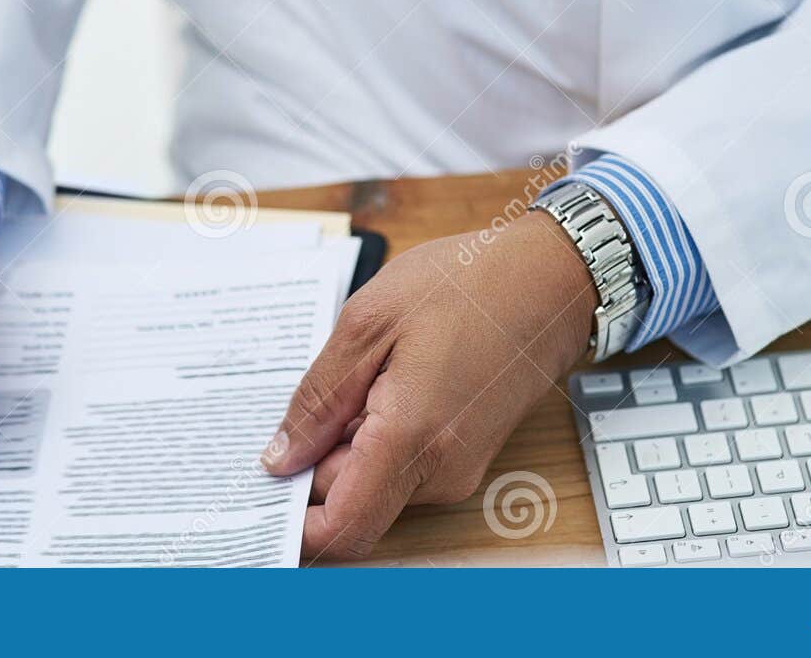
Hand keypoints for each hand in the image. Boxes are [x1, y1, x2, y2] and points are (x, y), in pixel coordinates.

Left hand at [263, 210, 595, 559]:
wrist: (551, 279)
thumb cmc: (469, 284)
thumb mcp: (369, 320)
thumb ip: (318, 398)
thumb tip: (279, 458)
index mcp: (410, 439)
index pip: (341, 530)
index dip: (290, 522)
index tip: (259, 487)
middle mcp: (439, 471)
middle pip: (352, 505)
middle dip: (313, 466)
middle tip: (300, 400)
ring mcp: (458, 469)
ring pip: (375, 483)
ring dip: (346, 444)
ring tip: (351, 373)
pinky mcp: (466, 456)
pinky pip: (403, 466)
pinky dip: (376, 436)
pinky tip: (379, 378)